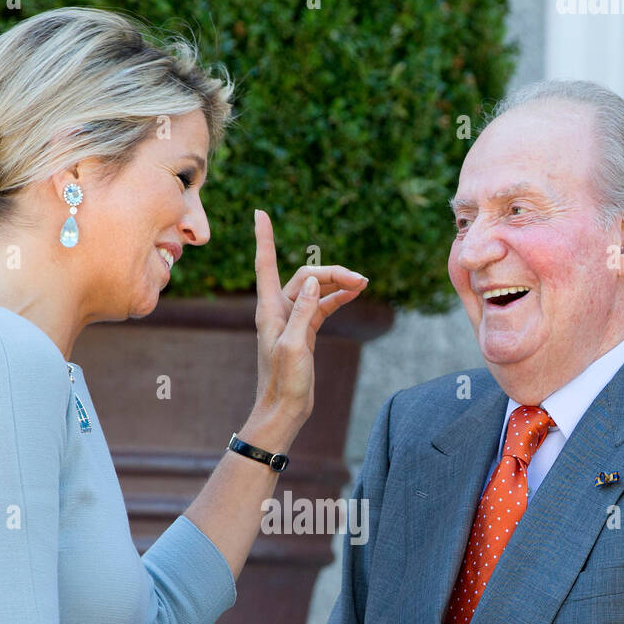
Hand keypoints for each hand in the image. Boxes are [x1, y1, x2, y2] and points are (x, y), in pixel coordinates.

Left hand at [251, 208, 367, 430]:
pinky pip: (322, 306)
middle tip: (360, 280)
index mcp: (269, 310)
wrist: (284, 410)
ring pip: (316, 290)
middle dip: (332, 273)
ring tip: (364, 284)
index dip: (264, 238)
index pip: (265, 264)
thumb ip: (302, 312)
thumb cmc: (284, 382)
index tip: (260, 213)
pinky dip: (338, 299)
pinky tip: (354, 294)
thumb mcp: (293, 346)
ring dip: (338, 284)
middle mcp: (278, 310)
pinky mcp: (304, 331)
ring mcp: (292, 320)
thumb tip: (313, 281)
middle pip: (305, 276)